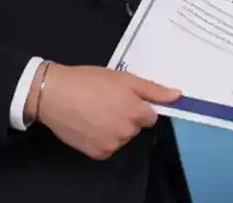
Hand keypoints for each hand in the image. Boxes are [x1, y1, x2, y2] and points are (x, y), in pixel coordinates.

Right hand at [25, 63, 180, 160]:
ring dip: (114, 128)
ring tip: (95, 112)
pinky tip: (89, 125)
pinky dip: (101, 139)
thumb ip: (153, 90)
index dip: (137, 106)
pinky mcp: (97, 153)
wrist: (54, 94)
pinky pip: (108, 148)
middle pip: (135, 127)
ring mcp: (111, 144)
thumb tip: (178, 96)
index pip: (150, 116)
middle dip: (126, 116)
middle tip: (106, 102)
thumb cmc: (90, 81)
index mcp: (136, 111)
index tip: (123, 98)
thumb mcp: (124, 79)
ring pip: (122, 138)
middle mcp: (127, 131)